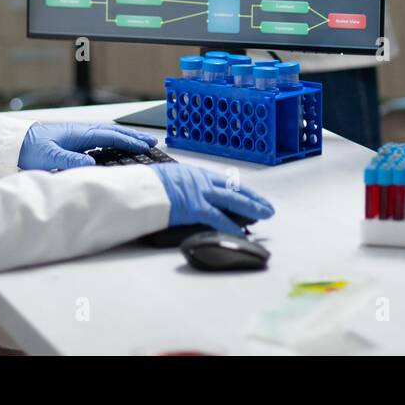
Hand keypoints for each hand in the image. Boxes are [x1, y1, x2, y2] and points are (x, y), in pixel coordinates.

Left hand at [17, 122, 155, 170]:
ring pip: (107, 137)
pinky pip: (98, 142)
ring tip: (139, 144)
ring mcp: (76, 137)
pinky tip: (114, 150)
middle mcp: (80, 133)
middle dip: (133, 137)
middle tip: (151, 142)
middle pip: (112, 133)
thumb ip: (68, 161)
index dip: (129, 141)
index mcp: (78, 134)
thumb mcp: (48, 158)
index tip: (146, 145)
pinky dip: (112, 144)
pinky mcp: (71, 143)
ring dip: (124, 140)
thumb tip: (91, 164)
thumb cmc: (28, 149)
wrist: (13, 145)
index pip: (110, 137)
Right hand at [149, 163, 274, 235]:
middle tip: (267, 207)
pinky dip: (231, 224)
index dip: (240, 189)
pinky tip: (241, 231)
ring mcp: (199, 193)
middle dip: (252, 198)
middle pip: (233, 189)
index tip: (250, 195)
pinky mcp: (195, 207)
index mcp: (194, 173)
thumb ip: (180, 186)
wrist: (137, 188)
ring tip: (265, 214)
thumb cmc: (146, 185)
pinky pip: (218, 217)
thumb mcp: (166, 178)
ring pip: (232, 200)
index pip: (224, 181)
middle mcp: (201, 180)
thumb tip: (183, 195)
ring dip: (251, 207)